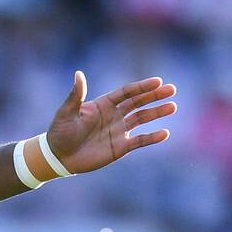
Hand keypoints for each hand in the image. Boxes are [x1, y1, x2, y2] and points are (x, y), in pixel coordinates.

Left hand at [45, 73, 175, 174]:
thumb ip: (76, 95)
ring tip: (173, 106)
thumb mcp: (67, 112)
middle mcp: (114, 115)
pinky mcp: (120, 147)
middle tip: (172, 89)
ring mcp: (119, 130)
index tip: (158, 81)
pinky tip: (165, 133)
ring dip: (157, 113)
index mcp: (104, 104)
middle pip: (138, 102)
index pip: (127, 92)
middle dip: (155, 96)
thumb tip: (78, 74)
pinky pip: (140, 141)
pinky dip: (152, 138)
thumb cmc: (60, 132)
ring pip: (142, 119)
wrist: (59, 157)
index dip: (142, 87)